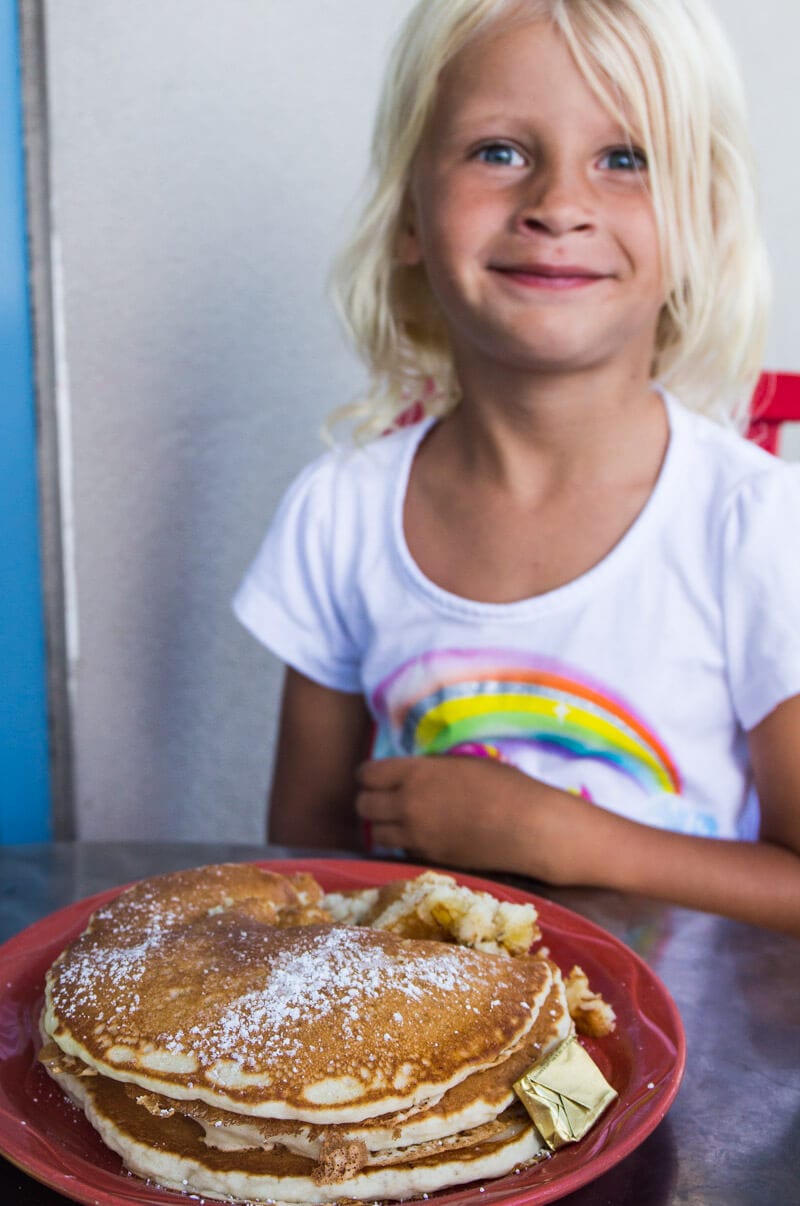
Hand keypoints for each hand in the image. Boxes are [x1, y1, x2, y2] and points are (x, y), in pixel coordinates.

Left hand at [355, 754, 573, 876]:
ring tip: (400, 821)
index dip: (368, 776)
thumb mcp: (462, 764)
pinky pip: (401, 851)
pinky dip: (404, 844)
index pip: (367, 774)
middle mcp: (408, 804)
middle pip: (364, 806)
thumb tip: (410, 775)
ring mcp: (417, 835)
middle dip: (370, 801)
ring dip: (383, 826)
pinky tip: (422, 836)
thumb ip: (429, 770)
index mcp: (416, 773)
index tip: (376, 778)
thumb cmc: (504, 786)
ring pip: (376, 834)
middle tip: (384, 800)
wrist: (529, 827)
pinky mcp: (429, 858)